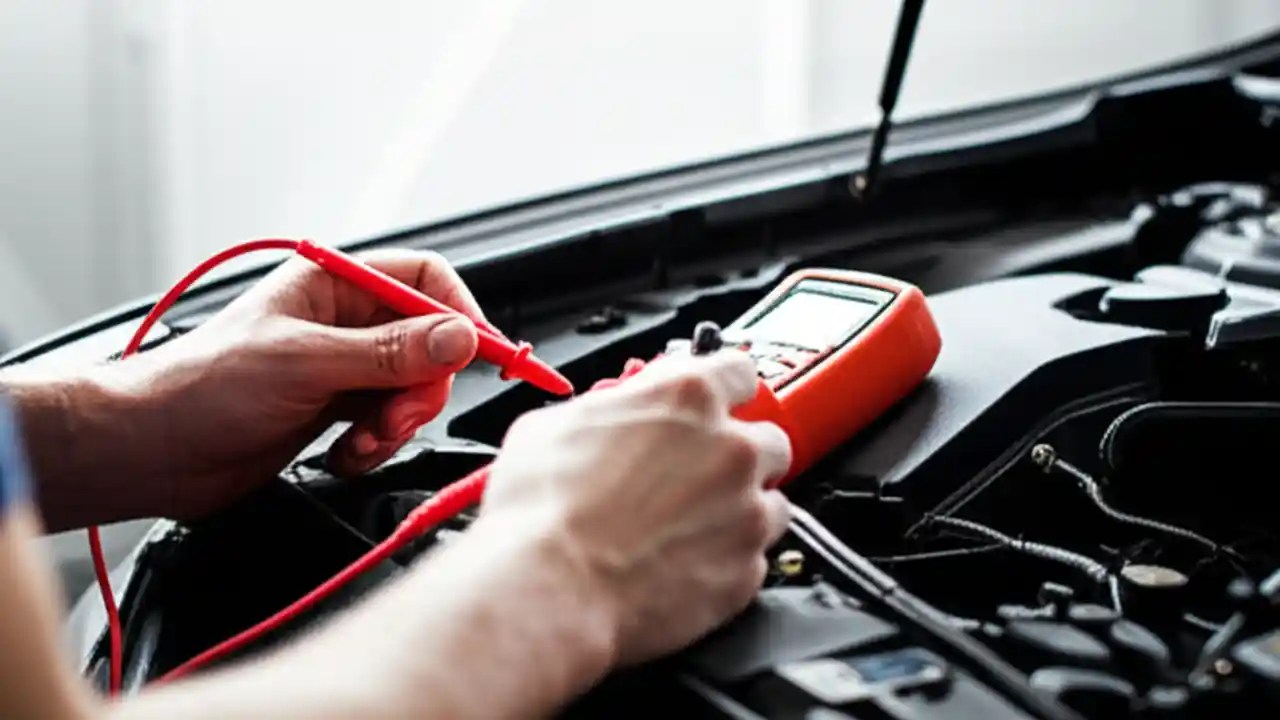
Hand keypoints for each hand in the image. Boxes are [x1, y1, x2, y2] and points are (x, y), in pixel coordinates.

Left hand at [90, 250, 483, 520]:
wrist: (152, 451)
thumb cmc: (202, 387)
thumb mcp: (307, 363)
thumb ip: (391, 353)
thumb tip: (461, 338)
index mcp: (334, 285)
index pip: (424, 280)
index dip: (461, 314)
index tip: (483, 354)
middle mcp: (343, 323)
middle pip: (429, 343)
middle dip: (423, 387)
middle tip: (398, 416)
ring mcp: (342, 369)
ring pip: (412, 391)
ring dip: (396, 425)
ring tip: (359, 442)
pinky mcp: (335, 414)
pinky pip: (387, 427)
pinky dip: (375, 447)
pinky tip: (342, 455)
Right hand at [476, 350, 792, 665]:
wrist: (548, 591)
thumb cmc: (542, 511)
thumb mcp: (557, 424)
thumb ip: (610, 408)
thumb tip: (614, 413)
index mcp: (687, 397)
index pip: (739, 370)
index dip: (723, 389)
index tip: (714, 404)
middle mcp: (730, 449)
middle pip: (767, 440)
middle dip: (737, 456)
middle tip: (695, 476)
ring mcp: (746, 512)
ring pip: (770, 502)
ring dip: (739, 511)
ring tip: (687, 529)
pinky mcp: (745, 571)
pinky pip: (753, 560)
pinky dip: (726, 562)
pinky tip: (682, 565)